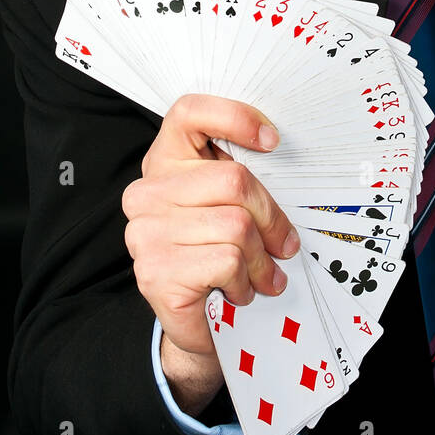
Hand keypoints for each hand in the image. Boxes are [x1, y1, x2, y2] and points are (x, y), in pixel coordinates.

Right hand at [122, 93, 299, 358]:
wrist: (194, 322)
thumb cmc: (215, 253)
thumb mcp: (229, 206)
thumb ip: (243, 179)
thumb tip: (288, 168)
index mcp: (164, 162)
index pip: (190, 112)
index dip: (235, 117)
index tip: (271, 140)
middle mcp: (146, 193)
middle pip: (234, 179)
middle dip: (272, 218)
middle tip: (285, 245)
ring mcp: (145, 233)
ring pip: (237, 226)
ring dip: (262, 259)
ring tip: (262, 275)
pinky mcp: (155, 272)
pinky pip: (227, 261)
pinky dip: (246, 281)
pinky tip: (239, 291)